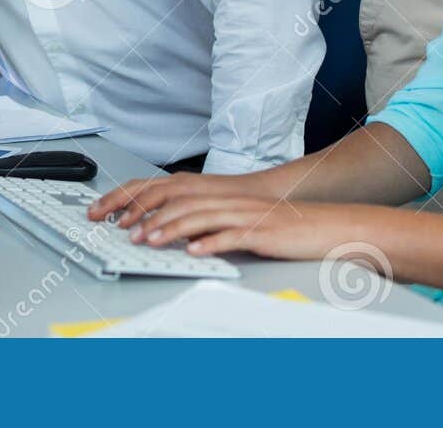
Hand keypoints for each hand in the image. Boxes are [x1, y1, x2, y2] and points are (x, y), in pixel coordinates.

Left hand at [118, 194, 375, 260]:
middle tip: (122, 229)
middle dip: (147, 214)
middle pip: (181, 202)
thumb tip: (177, 234)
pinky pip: (233, 236)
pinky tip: (194, 251)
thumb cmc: (285, 227)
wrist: (327, 226)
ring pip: (202, 217)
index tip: (115, 212)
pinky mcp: (263, 233)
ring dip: (171, 229)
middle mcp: (231, 201)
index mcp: (222, 196)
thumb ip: (210, 224)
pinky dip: (211, 243)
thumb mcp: (241, 221)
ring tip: (149, 240)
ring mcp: (247, 216)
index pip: (172, 191)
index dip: (142, 199)